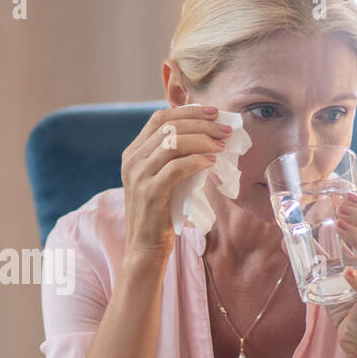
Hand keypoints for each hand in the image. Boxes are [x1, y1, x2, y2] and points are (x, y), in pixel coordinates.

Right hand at [120, 104, 229, 263]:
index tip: (212, 113)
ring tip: (221, 146)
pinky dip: (197, 161)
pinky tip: (211, 162)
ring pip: (172, 143)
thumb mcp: (161, 178)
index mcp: (133, 153)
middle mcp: (132, 160)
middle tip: (224, 130)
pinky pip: (176, 167)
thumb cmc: (160, 212)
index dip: (187, 111)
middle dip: (201, 124)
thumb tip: (206, 135)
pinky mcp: (150, 192)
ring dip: (202, 140)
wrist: (145, 246)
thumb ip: (172, 156)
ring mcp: (138, 176)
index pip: (159, 119)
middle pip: (168, 126)